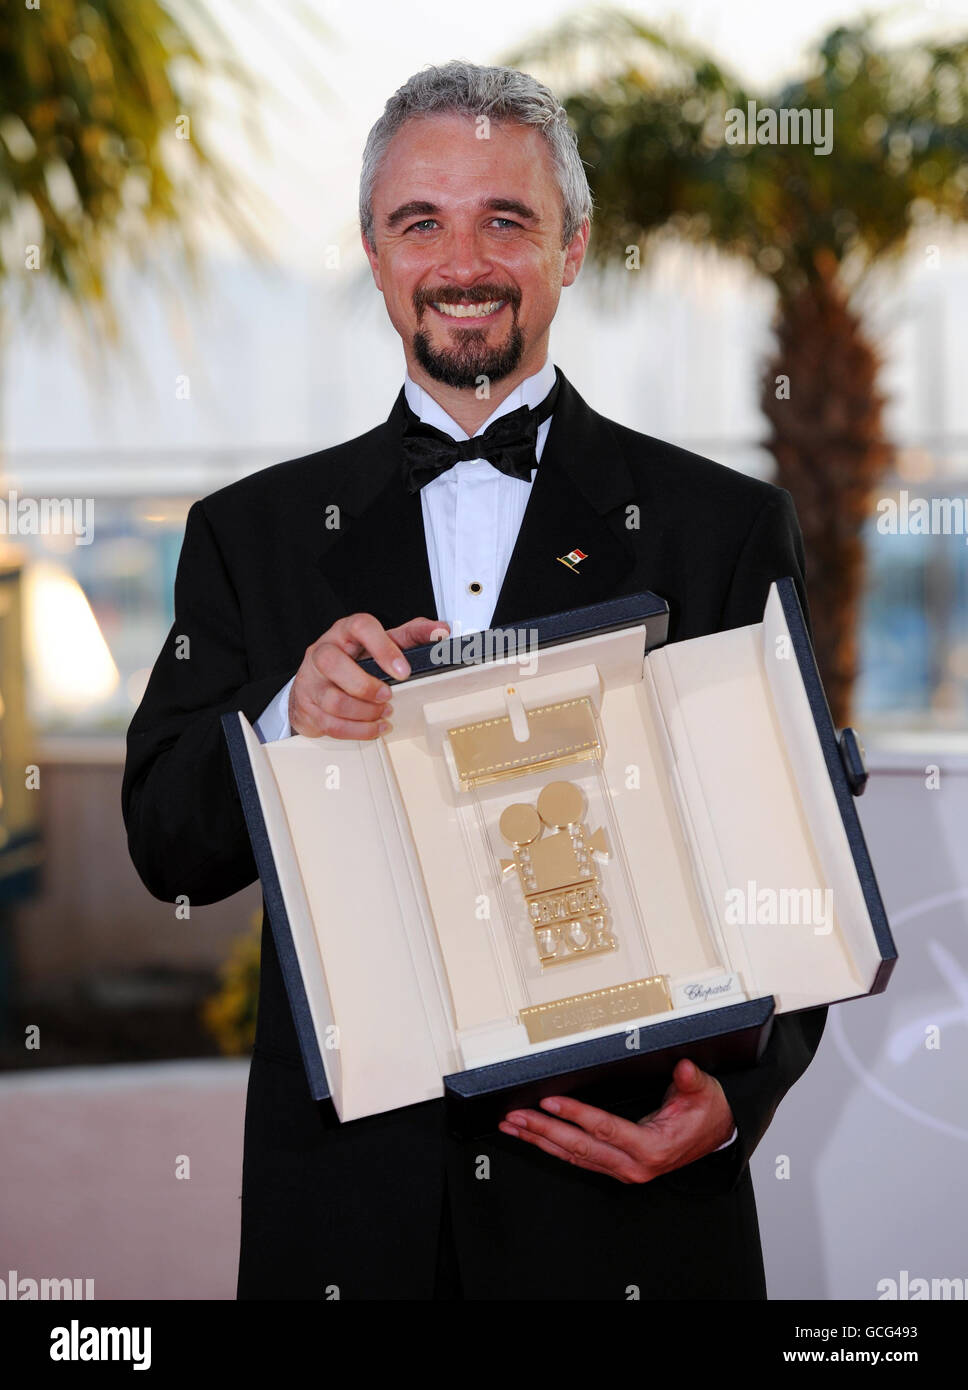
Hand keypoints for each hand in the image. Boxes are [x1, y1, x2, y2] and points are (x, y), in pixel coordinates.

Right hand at [289, 612, 448, 737]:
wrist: (317, 680)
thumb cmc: (355, 658)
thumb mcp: (384, 642)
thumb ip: (412, 635)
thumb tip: (441, 630)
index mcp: (345, 631)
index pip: (360, 627)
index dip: (383, 648)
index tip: (403, 670)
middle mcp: (323, 651)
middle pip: (332, 662)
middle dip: (365, 685)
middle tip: (387, 696)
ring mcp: (311, 680)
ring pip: (332, 700)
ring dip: (364, 713)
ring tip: (383, 713)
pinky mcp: (307, 706)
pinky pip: (330, 724)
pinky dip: (357, 731)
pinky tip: (374, 727)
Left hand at [498, 1058, 734, 1183]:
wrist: (716, 1136)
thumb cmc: (706, 1114)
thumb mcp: (703, 1093)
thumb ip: (691, 1081)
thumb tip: (684, 1067)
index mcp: (652, 1148)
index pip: (604, 1129)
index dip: (575, 1114)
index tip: (549, 1102)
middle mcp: (634, 1165)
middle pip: (580, 1147)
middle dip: (544, 1130)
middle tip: (516, 1117)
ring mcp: (624, 1170)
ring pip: (574, 1157)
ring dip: (541, 1141)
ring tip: (514, 1127)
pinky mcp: (618, 1167)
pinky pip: (580, 1159)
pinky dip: (554, 1147)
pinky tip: (536, 1137)